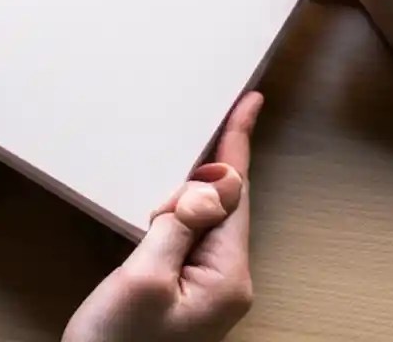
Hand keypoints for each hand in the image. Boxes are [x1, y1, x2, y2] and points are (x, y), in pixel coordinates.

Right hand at [63, 92, 264, 341]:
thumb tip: (214, 183)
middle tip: (170, 177)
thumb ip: (180, 225)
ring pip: (204, 219)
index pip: (236, 193)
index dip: (238, 144)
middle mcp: (228, 280)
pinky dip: (177, 217)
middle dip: (200, 177)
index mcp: (227, 276)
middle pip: (223, 203)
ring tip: (167, 192)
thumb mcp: (142, 278)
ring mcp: (209, 288)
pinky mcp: (187, 292)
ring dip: (184, 198)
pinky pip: (191, 237)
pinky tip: (164, 211)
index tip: (250, 102)